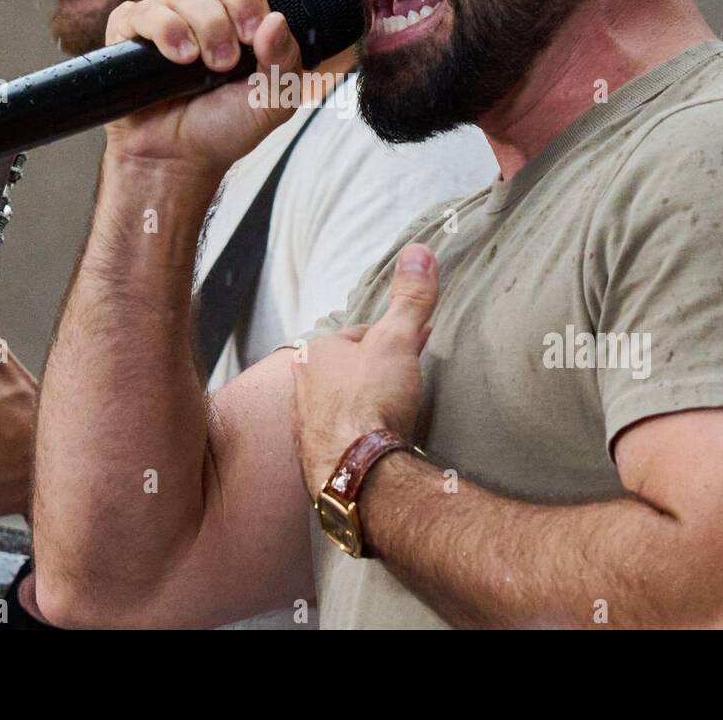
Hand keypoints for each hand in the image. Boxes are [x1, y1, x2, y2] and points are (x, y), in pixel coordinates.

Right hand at [101, 0, 308, 176]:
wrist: (179, 159)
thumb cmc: (225, 126)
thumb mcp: (273, 102)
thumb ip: (285, 62)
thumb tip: (277, 21)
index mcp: (247, 16)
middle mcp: (210, 9)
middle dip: (241, 2)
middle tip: (245, 42)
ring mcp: (169, 16)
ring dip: (206, 27)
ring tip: (209, 65)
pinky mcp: (132, 31)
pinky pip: (145, 11)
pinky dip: (165, 30)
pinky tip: (177, 58)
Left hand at [291, 245, 438, 497]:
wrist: (358, 472)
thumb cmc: (370, 400)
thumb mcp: (396, 339)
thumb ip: (409, 298)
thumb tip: (419, 250)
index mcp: (316, 352)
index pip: (358, 336)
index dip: (390, 338)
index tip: (415, 344)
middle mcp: (303, 385)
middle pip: (350, 369)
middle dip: (377, 369)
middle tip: (407, 376)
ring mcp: (307, 424)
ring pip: (344, 402)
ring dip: (368, 402)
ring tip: (396, 410)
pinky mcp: (318, 457)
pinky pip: (344, 435)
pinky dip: (362, 433)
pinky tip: (381, 441)